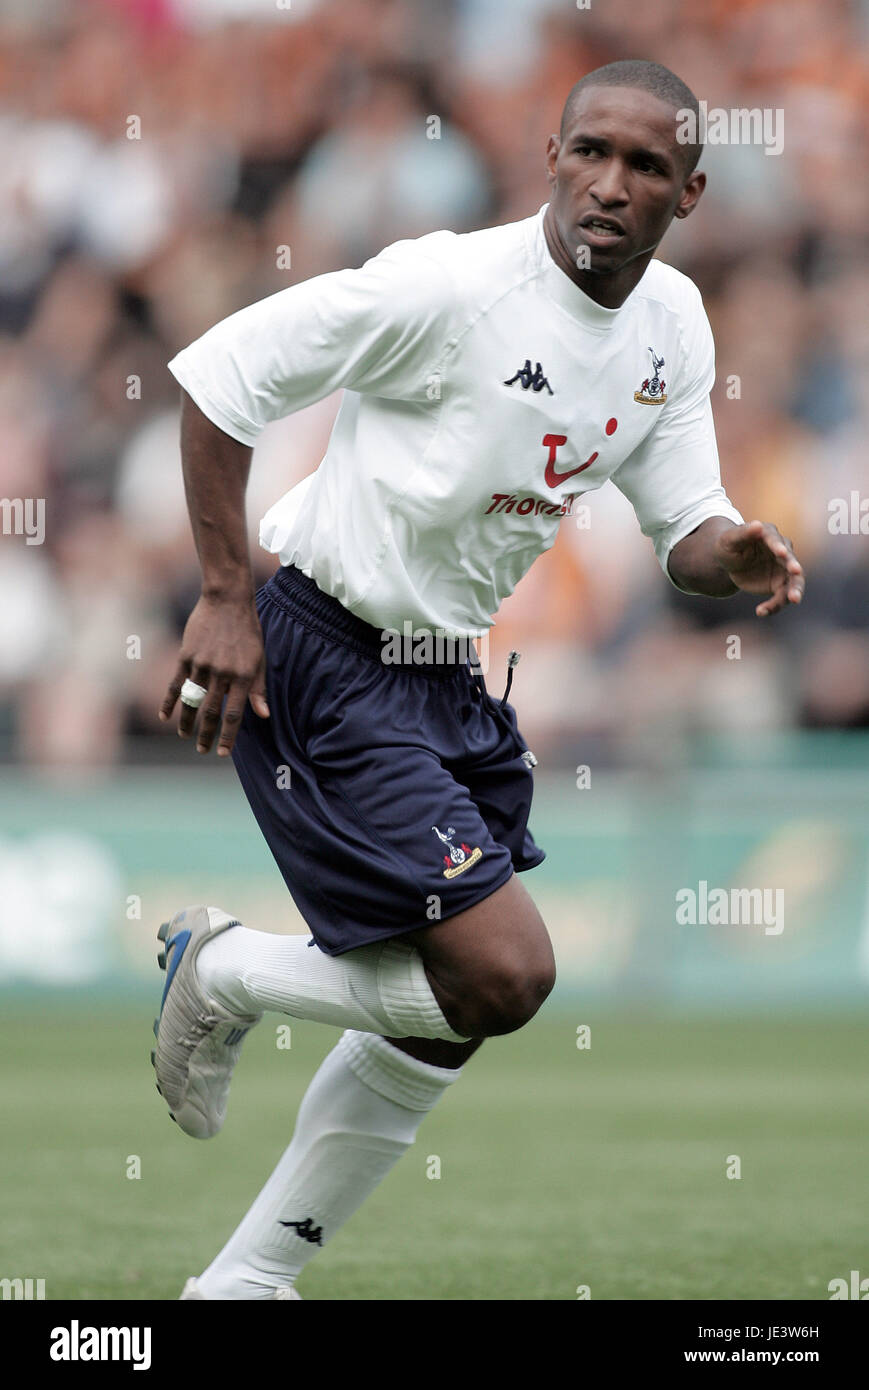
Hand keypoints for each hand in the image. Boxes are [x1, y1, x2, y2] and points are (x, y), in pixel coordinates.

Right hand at [159, 594, 269, 754]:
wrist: (227, 600)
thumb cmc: (248, 631)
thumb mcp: (260, 658)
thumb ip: (259, 689)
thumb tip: (262, 715)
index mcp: (243, 676)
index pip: (234, 714)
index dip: (228, 735)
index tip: (222, 752)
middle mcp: (221, 673)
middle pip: (211, 712)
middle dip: (206, 735)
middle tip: (202, 750)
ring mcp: (202, 665)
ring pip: (192, 701)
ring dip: (187, 722)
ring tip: (185, 736)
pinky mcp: (186, 656)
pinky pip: (176, 684)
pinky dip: (169, 701)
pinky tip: (164, 716)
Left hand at [713, 519, 804, 617]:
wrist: (729, 563)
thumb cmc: (728, 546)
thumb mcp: (729, 540)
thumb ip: (743, 533)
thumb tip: (758, 525)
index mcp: (769, 535)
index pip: (776, 541)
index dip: (779, 546)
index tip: (782, 553)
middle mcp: (782, 551)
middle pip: (792, 562)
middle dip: (795, 569)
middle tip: (797, 572)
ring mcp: (783, 569)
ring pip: (794, 581)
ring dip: (795, 590)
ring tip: (793, 599)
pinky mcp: (780, 584)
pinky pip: (782, 597)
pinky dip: (774, 605)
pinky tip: (761, 612)